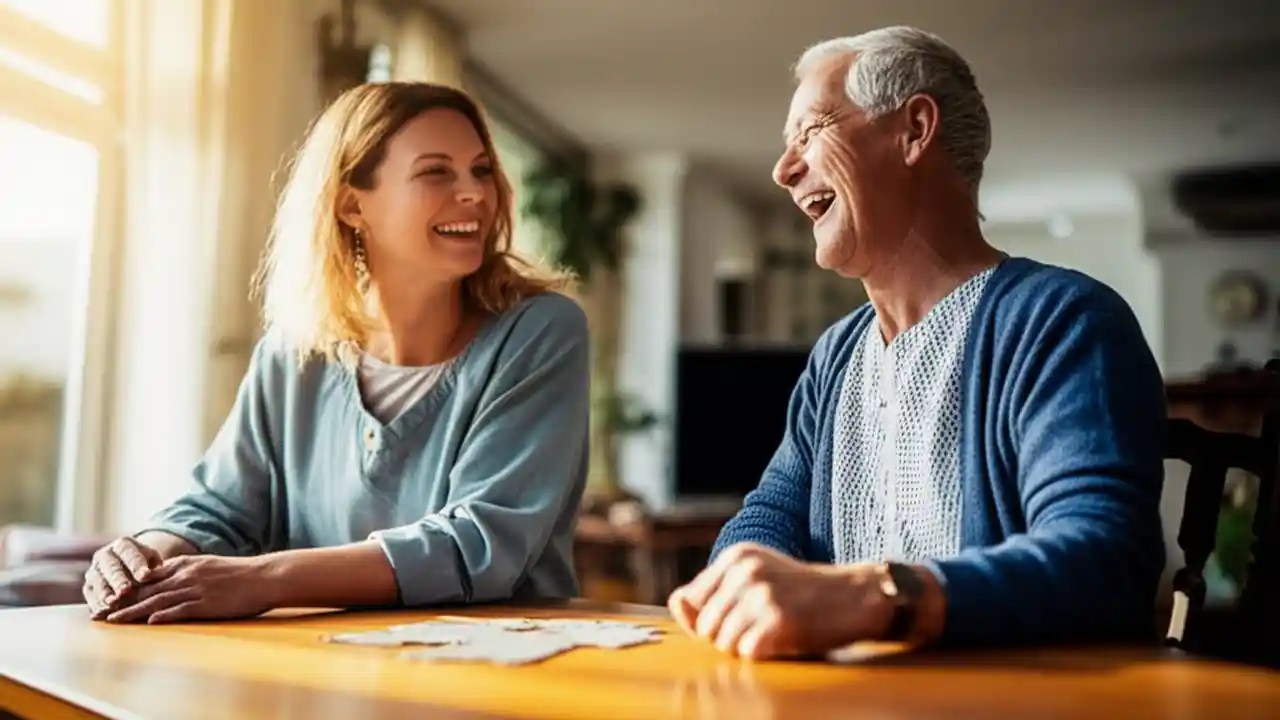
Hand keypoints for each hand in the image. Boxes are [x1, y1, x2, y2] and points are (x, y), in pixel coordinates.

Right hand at [83, 536, 162, 618]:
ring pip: (97, 582)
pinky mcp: (88, 587)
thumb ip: (155, 568)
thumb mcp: (154, 561)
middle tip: (125, 591)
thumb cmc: (148, 565)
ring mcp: (94, 571)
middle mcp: (104, 556)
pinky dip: (95, 605)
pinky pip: (90, 596)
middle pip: (110, 567)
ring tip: (113, 604)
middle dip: (118, 580)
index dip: (137, 565)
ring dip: (104, 594)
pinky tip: (101, 613)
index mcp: (122, 545)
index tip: (145, 576)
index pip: (129, 553)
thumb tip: (154, 577)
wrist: (132, 570)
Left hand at [104, 555, 275, 623]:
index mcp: (185, 564)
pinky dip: (162, 615)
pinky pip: (180, 609)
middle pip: (146, 590)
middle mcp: (186, 574)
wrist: (265, 576)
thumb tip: (169, 582)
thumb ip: (188, 572)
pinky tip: (148, 623)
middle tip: (99, 613)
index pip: (147, 577)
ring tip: (113, 621)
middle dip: (120, 602)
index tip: (108, 598)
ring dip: (132, 612)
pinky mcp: (207, 603)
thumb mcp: (209, 566)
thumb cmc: (241, 574)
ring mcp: (196, 588)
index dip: (126, 589)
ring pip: (156, 600)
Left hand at [667, 543, 892, 658]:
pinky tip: (783, 639)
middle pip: (704, 626)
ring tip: (772, 632)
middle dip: (726, 636)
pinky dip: (762, 654)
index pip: (690, 600)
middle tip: (760, 626)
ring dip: (745, 647)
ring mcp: (760, 594)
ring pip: (722, 642)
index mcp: (735, 556)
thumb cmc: (802, 594)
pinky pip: (745, 653)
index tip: (737, 617)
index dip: (708, 618)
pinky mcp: (776, 620)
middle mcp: (744, 570)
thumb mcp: (756, 579)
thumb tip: (676, 603)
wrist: (856, 597)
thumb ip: (712, 592)